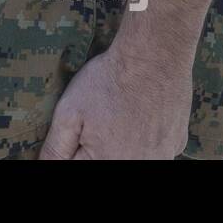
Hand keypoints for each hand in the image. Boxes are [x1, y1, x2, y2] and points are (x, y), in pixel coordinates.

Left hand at [39, 46, 192, 159]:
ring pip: (132, 155)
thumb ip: (56, 148)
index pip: (79, 164)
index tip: (81, 126)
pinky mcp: (177, 143)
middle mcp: (138, 165)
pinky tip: (142, 113)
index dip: (74, 146)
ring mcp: (162, 156)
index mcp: (106, 162)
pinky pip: (155, 147)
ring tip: (121, 113)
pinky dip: (146, 136)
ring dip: (123, 142)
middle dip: (97, 144)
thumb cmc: (108, 82)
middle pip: (107, 159)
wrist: (153, 56)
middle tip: (102, 117)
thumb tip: (45, 165)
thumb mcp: (68, 113)